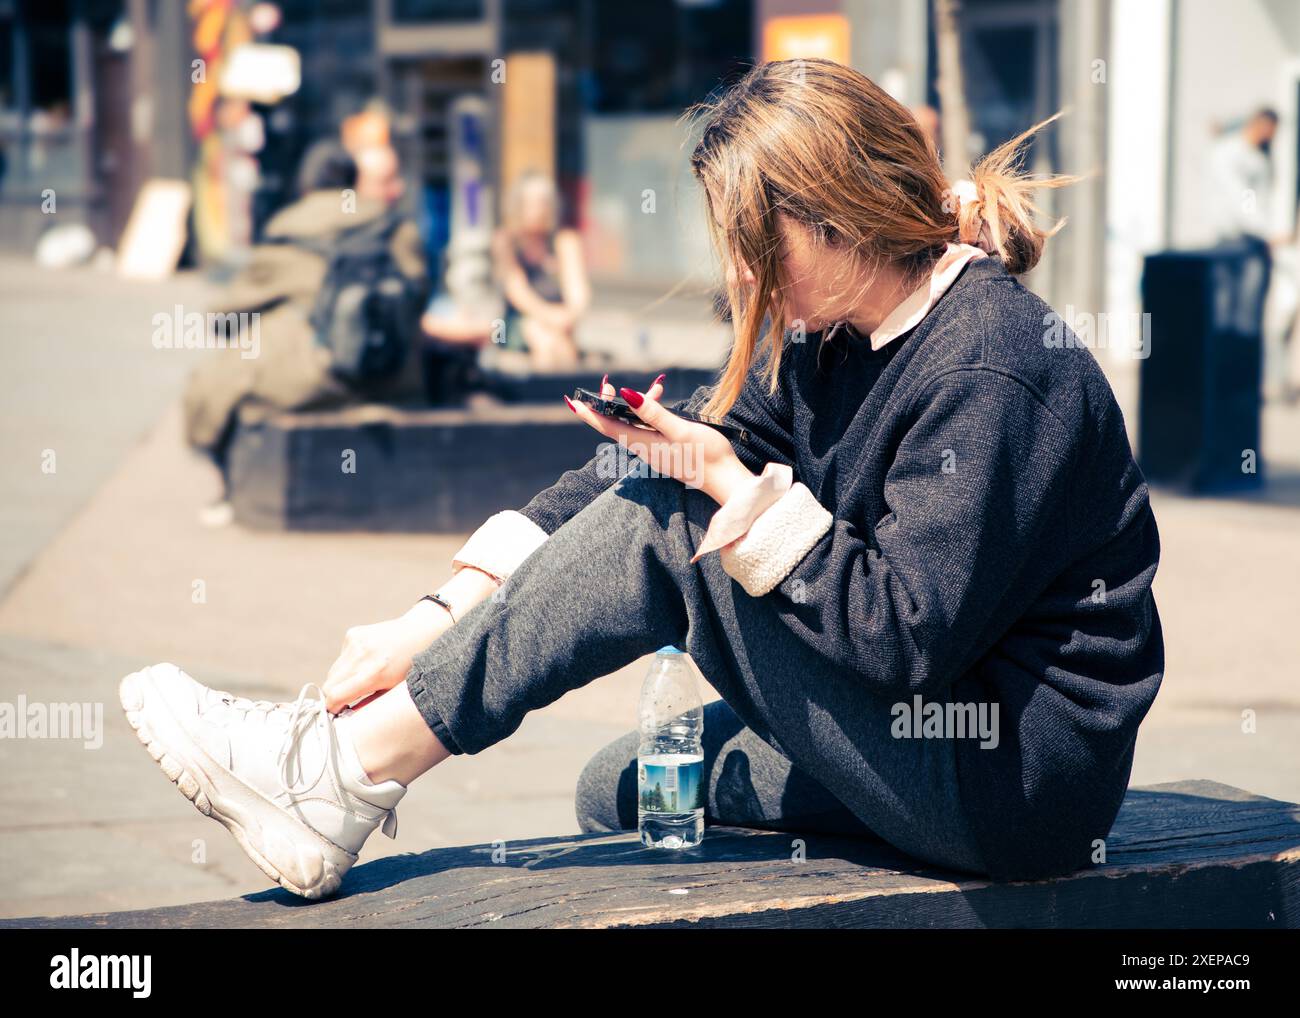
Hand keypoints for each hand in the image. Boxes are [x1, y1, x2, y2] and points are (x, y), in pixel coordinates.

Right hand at [323, 600, 451, 712]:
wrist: (419, 633)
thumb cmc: (410, 667)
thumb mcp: (394, 691)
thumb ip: (370, 705)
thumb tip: (349, 718)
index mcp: (373, 674)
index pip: (335, 695)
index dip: (332, 707)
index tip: (336, 713)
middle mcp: (361, 657)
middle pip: (329, 684)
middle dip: (334, 695)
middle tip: (345, 701)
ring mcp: (355, 642)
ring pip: (333, 671)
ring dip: (340, 679)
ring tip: (361, 678)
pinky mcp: (353, 634)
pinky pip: (341, 657)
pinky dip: (348, 663)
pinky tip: (367, 660)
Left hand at [565, 373, 753, 504]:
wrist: (726, 479)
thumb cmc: (707, 455)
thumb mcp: (680, 430)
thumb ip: (653, 414)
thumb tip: (627, 396)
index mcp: (644, 445)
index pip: (608, 427)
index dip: (590, 414)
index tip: (573, 402)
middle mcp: (645, 449)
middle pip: (618, 424)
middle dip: (610, 404)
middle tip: (606, 384)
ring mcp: (656, 450)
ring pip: (635, 424)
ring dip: (636, 405)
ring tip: (655, 387)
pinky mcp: (667, 449)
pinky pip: (650, 428)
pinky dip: (651, 412)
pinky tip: (663, 400)